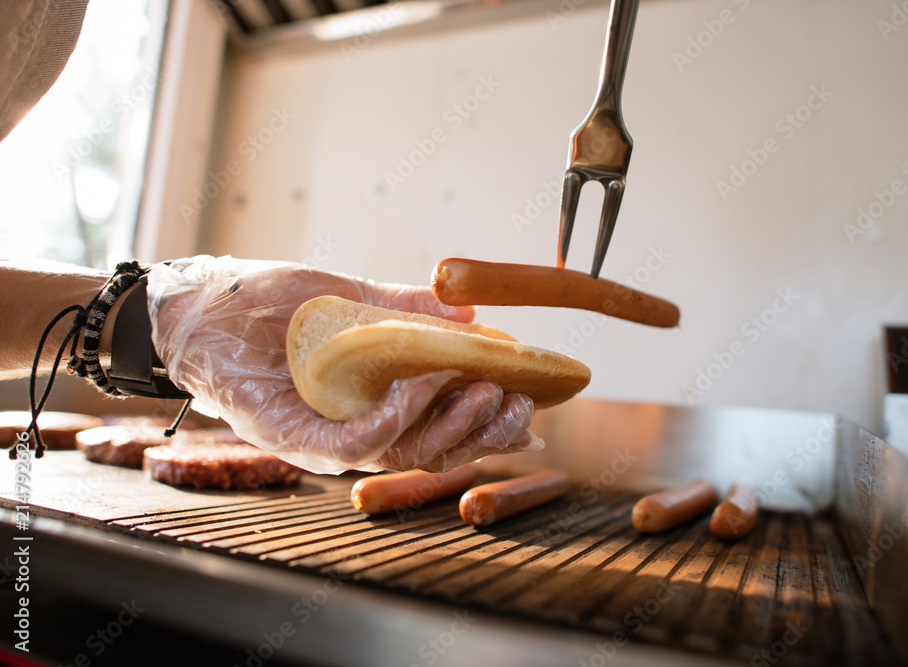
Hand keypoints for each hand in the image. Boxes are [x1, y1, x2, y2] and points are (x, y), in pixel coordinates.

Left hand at [145, 256, 540, 472]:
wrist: (203, 303)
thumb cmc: (272, 303)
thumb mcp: (353, 299)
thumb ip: (410, 312)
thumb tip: (472, 315)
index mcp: (379, 401)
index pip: (446, 424)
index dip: (493, 423)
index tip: (533, 400)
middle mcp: (360, 428)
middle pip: (438, 449)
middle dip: (485, 429)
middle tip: (516, 398)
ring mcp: (329, 439)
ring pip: (406, 454)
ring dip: (451, 426)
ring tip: (482, 389)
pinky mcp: (295, 439)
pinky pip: (355, 446)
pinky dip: (394, 420)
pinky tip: (418, 387)